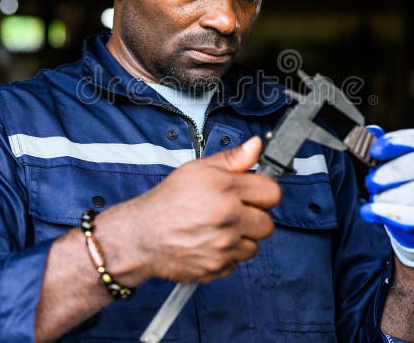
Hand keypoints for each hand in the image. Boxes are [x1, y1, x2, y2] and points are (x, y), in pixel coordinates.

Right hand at [96, 137, 280, 283]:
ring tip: (219, 229)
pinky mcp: (217, 267)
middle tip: (233, 213)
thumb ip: (232, 159)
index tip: (252, 195)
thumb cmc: (166, 202)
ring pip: (254, 246)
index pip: (272, 193)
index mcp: (226, 189)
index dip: (262, 193)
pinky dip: (227, 257)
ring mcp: (224, 246)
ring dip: (241, 240)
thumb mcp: (197, 169)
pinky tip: (210, 244)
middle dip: (253, 218)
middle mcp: (228, 218)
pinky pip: (237, 263)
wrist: (141, 236)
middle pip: (267, 224)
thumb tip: (255, 146)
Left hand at [359, 127, 413, 267]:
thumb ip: (382, 150)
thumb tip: (370, 131)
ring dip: (389, 195)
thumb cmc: (401, 186)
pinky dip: (392, 213)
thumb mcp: (391, 165)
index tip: (374, 150)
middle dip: (392, 171)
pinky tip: (373, 211)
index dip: (396, 142)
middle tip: (371, 181)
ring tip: (374, 198)